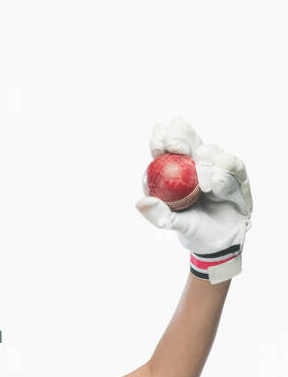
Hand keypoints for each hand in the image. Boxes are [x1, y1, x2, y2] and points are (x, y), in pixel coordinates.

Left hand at [135, 117, 252, 282]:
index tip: (156, 150)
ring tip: (204, 188)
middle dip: (180, 135)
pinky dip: (222, 173)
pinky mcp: (236, 172)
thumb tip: (140, 202)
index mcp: (175, 167)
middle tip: (176, 149)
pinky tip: (215, 187)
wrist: (219, 243)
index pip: (166, 141)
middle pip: (187, 133)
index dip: (161, 138)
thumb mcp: (173, 224)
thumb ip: (159, 214)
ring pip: (210, 148)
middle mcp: (196, 160)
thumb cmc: (193, 228)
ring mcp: (216, 164)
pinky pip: (231, 164)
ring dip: (204, 163)